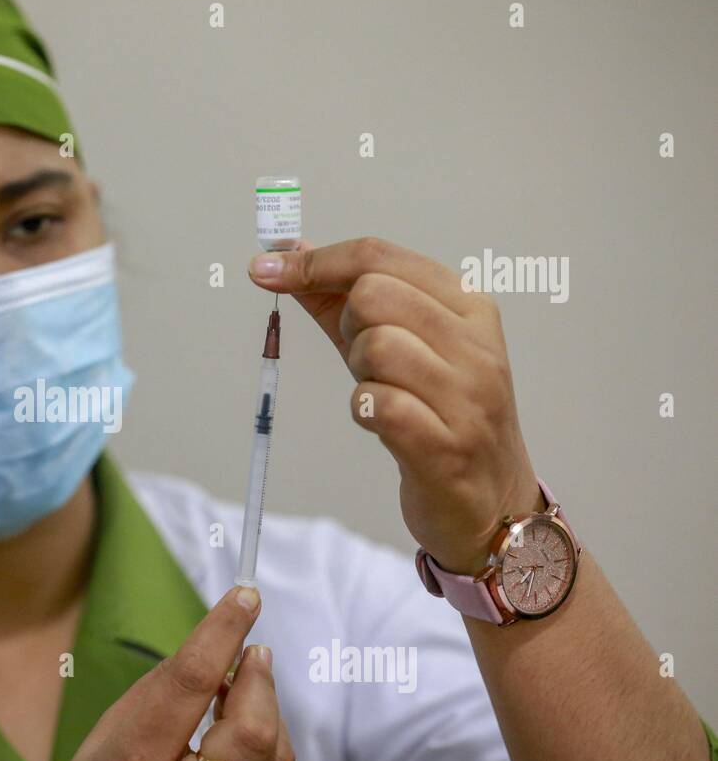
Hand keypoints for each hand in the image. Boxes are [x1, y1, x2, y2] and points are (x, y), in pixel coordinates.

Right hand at [33, 586, 291, 760]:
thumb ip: (160, 695)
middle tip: (252, 652)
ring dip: (268, 711)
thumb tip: (216, 650)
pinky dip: (268, 751)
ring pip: (277, 757)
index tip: (244, 596)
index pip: (191, 683)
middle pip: (252, 728)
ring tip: (244, 692)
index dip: (222, 631)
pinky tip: (244, 740)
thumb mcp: (102, 741)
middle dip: (259, 678)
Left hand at [248, 237, 544, 573]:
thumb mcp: (399, 347)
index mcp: (469, 307)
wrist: (493, 504)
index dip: (315, 260)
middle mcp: (475, 345)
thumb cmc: (438, 416)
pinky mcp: (446, 447)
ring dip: (358, 373)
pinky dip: (363, 411)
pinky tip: (381, 423)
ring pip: (375, 345)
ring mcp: (468, 396)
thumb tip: (288, 256)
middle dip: (347, 325)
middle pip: (373, 295)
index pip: (380, 256)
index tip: (267, 268)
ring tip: (381, 394)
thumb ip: (341, 302)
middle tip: (363, 361)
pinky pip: (378, 405)